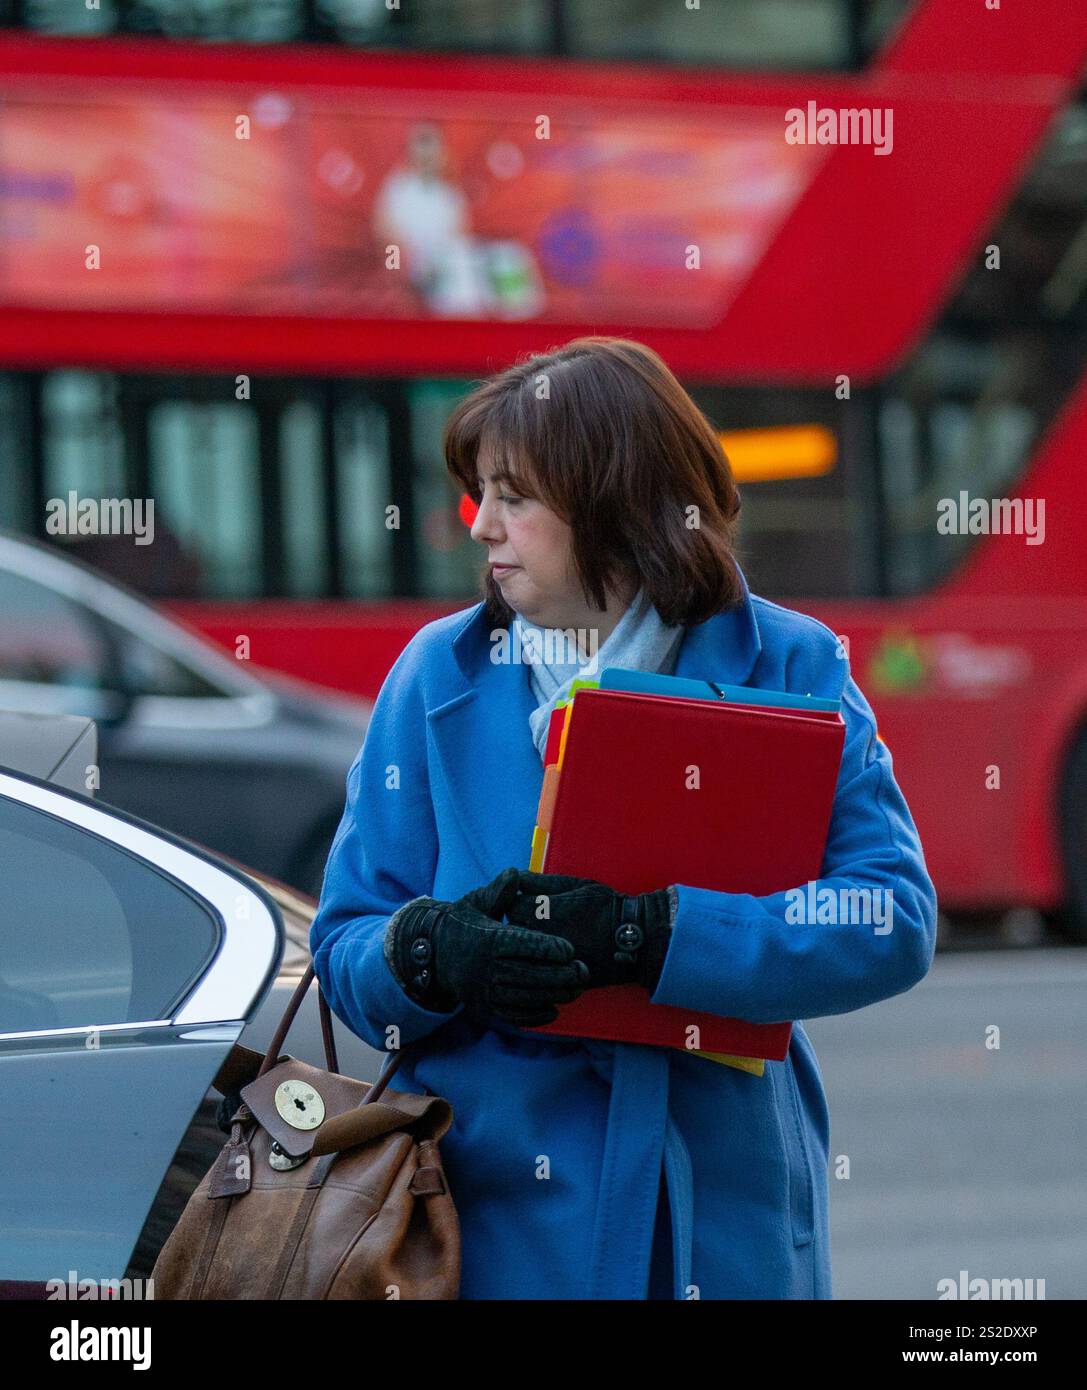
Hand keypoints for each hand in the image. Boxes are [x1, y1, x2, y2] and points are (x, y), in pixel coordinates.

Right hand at [385, 867, 590, 1026]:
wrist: (432, 955)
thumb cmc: (462, 923)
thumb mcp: (475, 902)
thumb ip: (498, 892)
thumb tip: (514, 874)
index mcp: (485, 939)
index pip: (520, 945)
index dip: (547, 948)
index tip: (570, 949)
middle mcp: (483, 968)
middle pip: (527, 975)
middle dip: (559, 975)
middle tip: (583, 971)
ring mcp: (482, 991)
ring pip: (523, 998)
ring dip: (553, 995)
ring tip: (576, 989)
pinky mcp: (483, 1008)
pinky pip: (512, 1015)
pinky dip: (534, 1016)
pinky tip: (554, 1010)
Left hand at [505, 871, 672, 990]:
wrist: (633, 938)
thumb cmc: (605, 906)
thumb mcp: (574, 884)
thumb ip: (541, 881)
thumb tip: (515, 875)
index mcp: (541, 911)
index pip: (510, 905)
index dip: (516, 901)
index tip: (526, 902)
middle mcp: (539, 937)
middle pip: (511, 930)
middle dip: (517, 924)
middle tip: (533, 921)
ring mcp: (547, 960)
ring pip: (521, 953)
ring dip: (526, 946)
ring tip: (540, 939)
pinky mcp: (557, 977)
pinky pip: (536, 972)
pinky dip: (537, 965)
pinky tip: (548, 958)